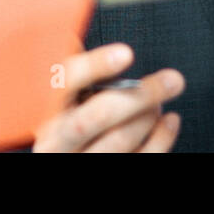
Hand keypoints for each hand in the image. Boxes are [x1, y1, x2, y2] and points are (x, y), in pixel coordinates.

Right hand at [32, 44, 182, 152]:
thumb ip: (66, 75)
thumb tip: (70, 37)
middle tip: (171, 80)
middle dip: (138, 96)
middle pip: (96, 117)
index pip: (63, 85)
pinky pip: (139, 160)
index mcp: (42, 113)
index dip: (94, 66)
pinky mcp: (108, 176)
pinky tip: (170, 121)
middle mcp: (57, 143)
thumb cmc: (62, 126)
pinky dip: (162, 139)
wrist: (65, 160)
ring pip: (120, 141)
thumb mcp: (53, 101)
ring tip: (161, 99)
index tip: (125, 54)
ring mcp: (81, 161)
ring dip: (149, 115)